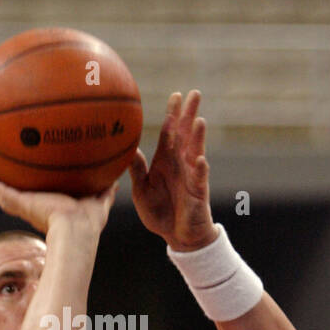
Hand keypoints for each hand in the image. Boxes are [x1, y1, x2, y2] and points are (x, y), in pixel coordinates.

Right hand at [0, 172, 117, 237]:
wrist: (75, 228)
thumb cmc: (89, 222)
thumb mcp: (99, 202)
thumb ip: (106, 193)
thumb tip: (115, 183)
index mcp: (55, 211)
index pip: (45, 202)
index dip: (39, 195)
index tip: (37, 188)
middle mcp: (40, 211)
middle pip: (24, 201)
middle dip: (16, 192)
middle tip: (7, 181)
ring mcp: (30, 209)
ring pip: (10, 199)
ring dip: (0, 189)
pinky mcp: (23, 205)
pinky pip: (5, 195)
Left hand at [128, 90, 216, 249]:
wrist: (177, 236)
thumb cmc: (159, 212)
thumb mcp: (142, 190)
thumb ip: (137, 170)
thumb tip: (129, 149)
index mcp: (166, 160)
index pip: (170, 132)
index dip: (173, 114)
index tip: (175, 95)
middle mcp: (181, 163)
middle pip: (186, 134)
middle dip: (190, 114)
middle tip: (195, 94)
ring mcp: (192, 175)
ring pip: (195, 151)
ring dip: (198, 136)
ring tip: (199, 120)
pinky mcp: (198, 192)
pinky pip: (199, 178)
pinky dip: (200, 169)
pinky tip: (199, 159)